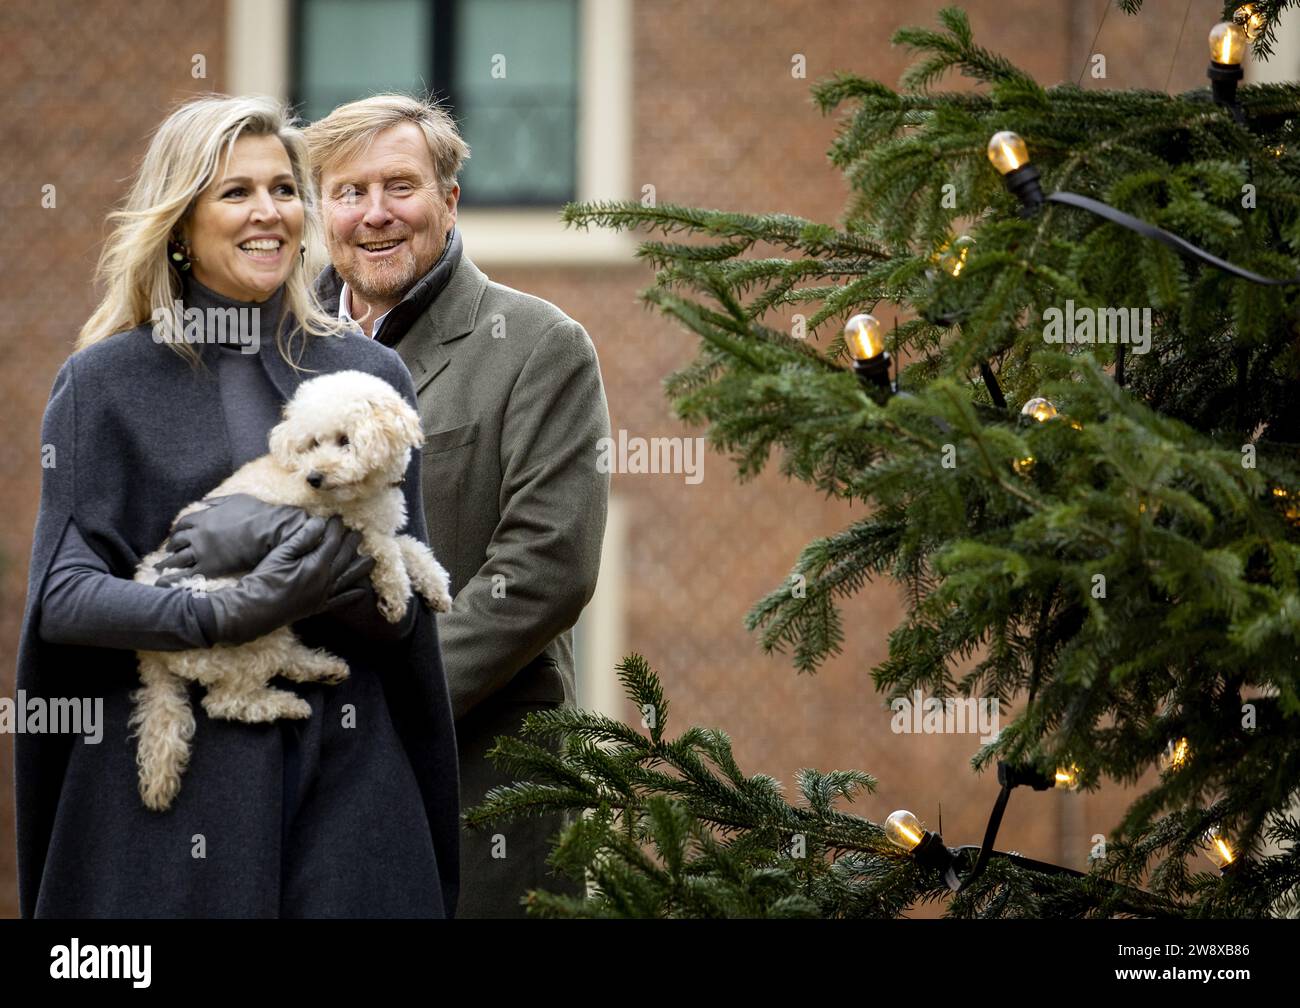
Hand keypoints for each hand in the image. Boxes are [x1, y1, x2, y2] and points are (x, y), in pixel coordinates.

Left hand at [155, 494, 309, 586]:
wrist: (268, 530)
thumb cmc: (256, 513)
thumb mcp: (235, 499)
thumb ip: (217, 500)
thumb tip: (203, 501)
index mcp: (203, 517)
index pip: (183, 523)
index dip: (178, 530)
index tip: (176, 534)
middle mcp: (198, 534)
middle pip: (177, 540)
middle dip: (172, 546)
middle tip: (169, 551)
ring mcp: (202, 551)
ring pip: (178, 558)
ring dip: (167, 563)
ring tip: (161, 568)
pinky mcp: (210, 567)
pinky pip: (186, 575)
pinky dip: (173, 579)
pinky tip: (164, 584)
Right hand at [204, 516, 372, 645]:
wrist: (253, 611)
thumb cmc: (263, 580)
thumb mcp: (280, 554)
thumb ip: (302, 538)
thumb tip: (319, 523)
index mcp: (316, 566)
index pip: (332, 542)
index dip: (336, 528)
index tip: (338, 518)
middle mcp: (324, 581)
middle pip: (344, 558)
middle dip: (352, 543)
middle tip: (358, 532)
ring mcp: (322, 596)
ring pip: (348, 579)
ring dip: (360, 567)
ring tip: (371, 558)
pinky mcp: (317, 608)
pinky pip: (340, 601)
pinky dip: (353, 595)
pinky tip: (362, 591)